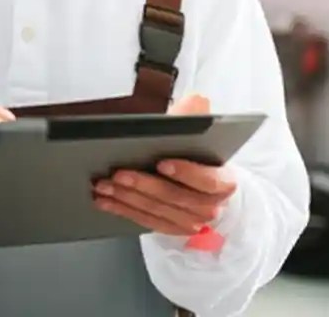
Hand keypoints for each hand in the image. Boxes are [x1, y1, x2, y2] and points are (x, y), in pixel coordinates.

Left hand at [92, 94, 237, 235]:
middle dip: (143, 185)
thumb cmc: (201, 159)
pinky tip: (105, 200)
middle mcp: (209, 207)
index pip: (207, 181)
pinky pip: (144, 221)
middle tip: (119, 173)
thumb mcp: (200, 135)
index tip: (161, 162)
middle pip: (174, 197)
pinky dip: (122, 210)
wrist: (205, 188)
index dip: (185, 172)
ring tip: (105, 185)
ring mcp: (189, 221)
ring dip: (127, 198)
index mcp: (223, 182)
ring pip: (156, 210)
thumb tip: (196, 100)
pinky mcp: (169, 228)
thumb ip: (195, 118)